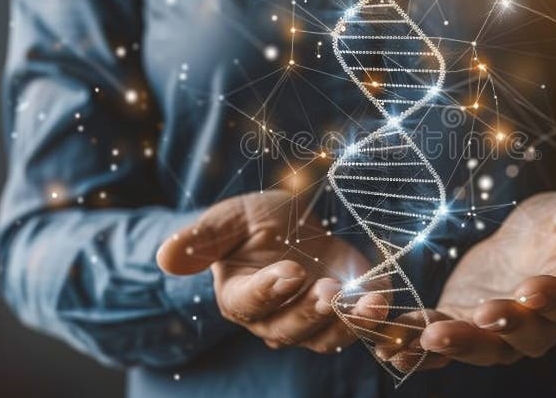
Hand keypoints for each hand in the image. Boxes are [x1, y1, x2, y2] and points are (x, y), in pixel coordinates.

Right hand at [156, 190, 386, 352]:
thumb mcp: (230, 219)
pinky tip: (391, 301)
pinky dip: (377, 319)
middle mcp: (275, 317)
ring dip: (352, 323)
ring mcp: (314, 317)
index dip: (270, 291)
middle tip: (331, 290)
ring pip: (329, 335)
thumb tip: (165, 256)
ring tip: (372, 303)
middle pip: (292, 328)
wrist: (291, 223)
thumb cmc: (254, 222)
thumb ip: (202, 238)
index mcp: (240, 296)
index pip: (250, 302)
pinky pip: (362, 324)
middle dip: (313, 311)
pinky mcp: (348, 309)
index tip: (290, 271)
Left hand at [380, 192, 555, 369]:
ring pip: (477, 345)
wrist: (530, 234)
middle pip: (518, 335)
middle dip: (495, 330)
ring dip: (451, 344)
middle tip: (474, 319)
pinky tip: (388, 342)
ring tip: (422, 338)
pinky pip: (441, 338)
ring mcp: (498, 327)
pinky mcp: (464, 321)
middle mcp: (537, 322)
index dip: (547, 299)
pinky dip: (414, 343)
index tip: (530, 292)